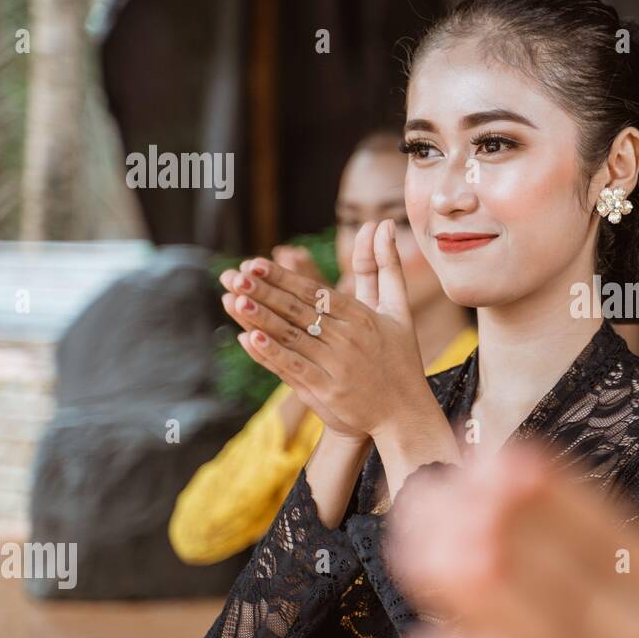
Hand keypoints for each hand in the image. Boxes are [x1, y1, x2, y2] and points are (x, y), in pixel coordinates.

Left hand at [219, 220, 444, 447]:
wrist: (404, 413)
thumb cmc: (400, 357)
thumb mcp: (398, 309)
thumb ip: (386, 266)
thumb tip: (381, 224)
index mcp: (363, 317)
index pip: (316, 293)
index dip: (283, 278)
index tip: (255, 263)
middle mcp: (349, 339)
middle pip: (299, 311)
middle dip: (265, 293)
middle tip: (235, 276)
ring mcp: (337, 367)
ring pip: (292, 338)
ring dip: (262, 319)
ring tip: (234, 300)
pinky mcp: (328, 392)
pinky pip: (294, 369)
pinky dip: (271, 354)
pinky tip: (248, 339)